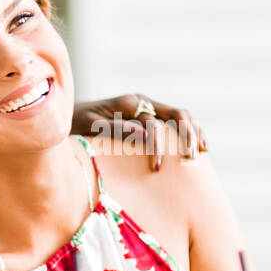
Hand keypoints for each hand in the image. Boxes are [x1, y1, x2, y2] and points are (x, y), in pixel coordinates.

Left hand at [72, 93, 206, 170]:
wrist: (70, 114)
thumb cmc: (76, 122)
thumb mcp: (91, 126)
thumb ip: (117, 129)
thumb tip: (146, 135)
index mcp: (128, 103)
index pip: (153, 123)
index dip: (158, 145)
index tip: (156, 168)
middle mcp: (142, 102)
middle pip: (176, 115)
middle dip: (186, 136)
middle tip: (190, 159)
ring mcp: (148, 107)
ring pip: (181, 116)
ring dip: (193, 133)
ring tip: (200, 153)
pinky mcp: (149, 115)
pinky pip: (176, 121)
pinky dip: (190, 131)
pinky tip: (200, 146)